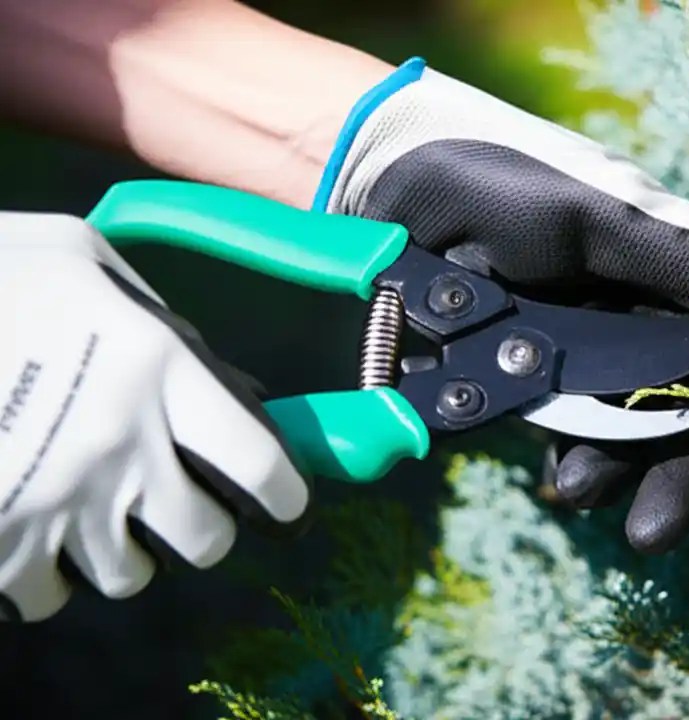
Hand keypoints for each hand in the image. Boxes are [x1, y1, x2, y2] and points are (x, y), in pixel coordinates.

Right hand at [0, 212, 308, 621]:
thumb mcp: (86, 259)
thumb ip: (158, 318)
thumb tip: (214, 374)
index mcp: (160, 371)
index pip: (260, 463)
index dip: (285, 494)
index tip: (285, 503)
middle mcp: (124, 445)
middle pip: (205, 539)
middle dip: (201, 531)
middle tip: (180, 509)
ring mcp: (59, 500)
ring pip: (130, 575)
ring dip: (125, 555)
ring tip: (100, 519)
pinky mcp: (1, 542)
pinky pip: (49, 596)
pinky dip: (48, 578)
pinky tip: (36, 538)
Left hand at [318, 60, 688, 568]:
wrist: (389, 188)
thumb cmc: (505, 184)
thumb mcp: (606, 221)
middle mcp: (664, 323)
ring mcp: (608, 357)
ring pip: (654, 442)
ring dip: (651, 487)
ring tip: (618, 518)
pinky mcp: (554, 383)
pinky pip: (589, 440)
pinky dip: (590, 469)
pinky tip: (571, 485)